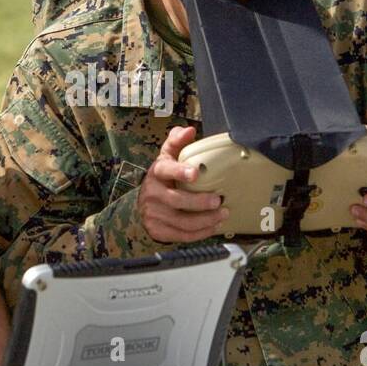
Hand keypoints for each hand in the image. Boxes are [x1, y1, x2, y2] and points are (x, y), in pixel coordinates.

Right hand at [137, 125, 229, 242]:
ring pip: (183, 222)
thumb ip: (176, 142)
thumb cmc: (163, 178)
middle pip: (177, 200)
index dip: (180, 171)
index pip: (166, 170)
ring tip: (223, 214)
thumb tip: (189, 130)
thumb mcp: (167, 157)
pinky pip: (183, 235)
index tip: (196, 173)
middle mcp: (152, 194)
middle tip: (219, 200)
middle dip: (200, 202)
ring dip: (206, 220)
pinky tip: (214, 227)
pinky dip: (201, 233)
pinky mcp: (158, 231)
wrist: (143, 205)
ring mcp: (154, 214)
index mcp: (157, 172)